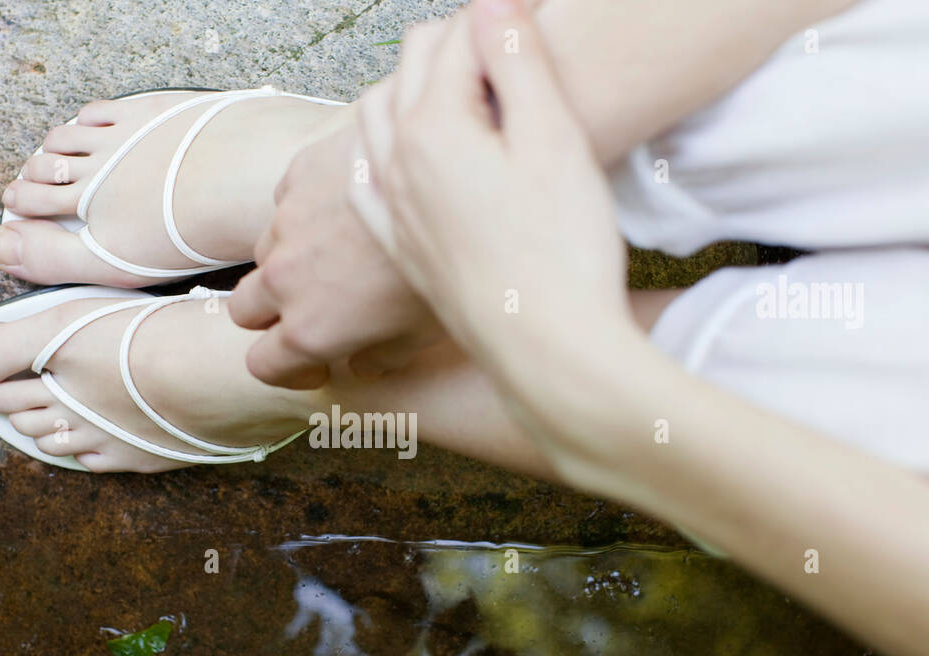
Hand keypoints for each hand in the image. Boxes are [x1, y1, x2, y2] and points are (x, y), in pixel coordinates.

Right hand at [229, 107, 444, 389]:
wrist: (452, 182)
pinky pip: (286, 200)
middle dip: (268, 316)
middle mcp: (284, 277)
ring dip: (288, 260)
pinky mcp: (299, 173)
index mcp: (310, 329)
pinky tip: (346, 208)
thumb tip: (361, 365)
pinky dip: (305, 211)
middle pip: (244, 308)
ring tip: (336, 254)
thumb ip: (380, 358)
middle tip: (310, 311)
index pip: (261, 364)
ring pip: (265, 251)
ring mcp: (286, 221)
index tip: (311, 366)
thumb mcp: (420, 333)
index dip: (285, 371)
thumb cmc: (440, 267)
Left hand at [357, 0, 636, 389]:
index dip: (497, 19)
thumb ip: (517, 60)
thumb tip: (491, 3)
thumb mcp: (554, 137)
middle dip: (451, 46)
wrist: (547, 348)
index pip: (454, 39)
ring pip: (376, 122)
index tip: (529, 20)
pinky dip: (381, 152)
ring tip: (456, 89)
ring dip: (409, 91)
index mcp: (432, 128)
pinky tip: (403, 158)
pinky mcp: (402, 248)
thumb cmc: (562, 251)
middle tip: (501, 44)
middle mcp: (395, 164)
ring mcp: (391, 209)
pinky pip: (367, 182)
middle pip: (408, 72)